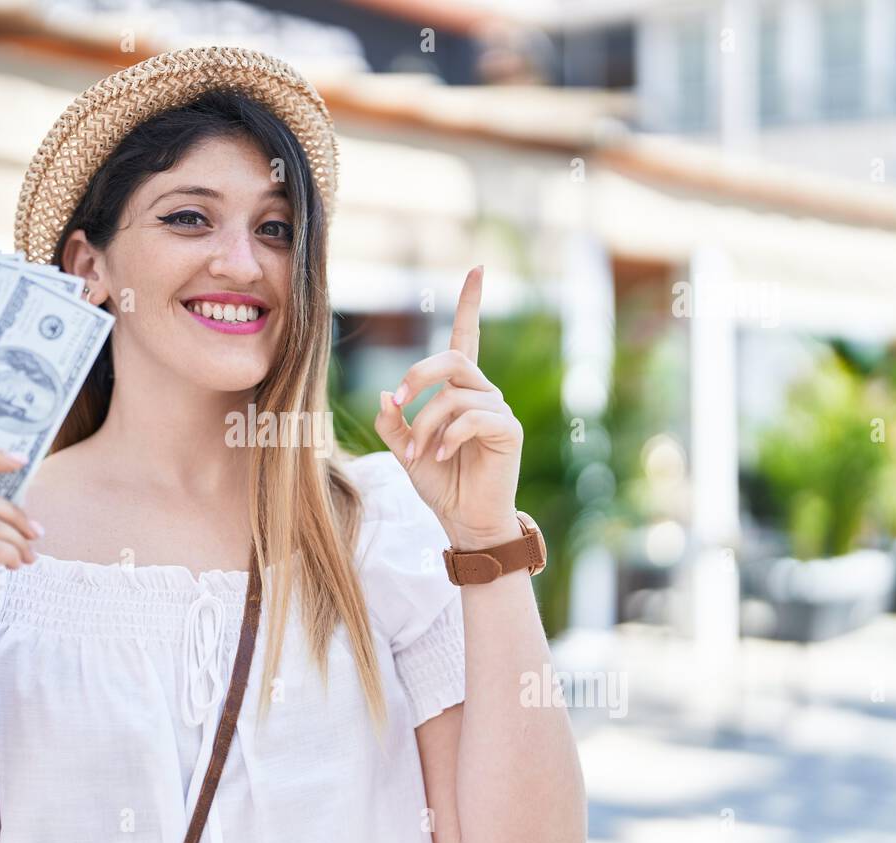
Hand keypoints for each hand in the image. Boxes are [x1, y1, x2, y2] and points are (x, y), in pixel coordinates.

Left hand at [374, 265, 524, 549]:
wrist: (465, 520)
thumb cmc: (441, 484)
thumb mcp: (405, 450)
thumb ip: (394, 421)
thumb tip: (386, 393)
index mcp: (460, 391)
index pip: (468, 337)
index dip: (471, 304)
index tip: (478, 269)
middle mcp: (483, 393)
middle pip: (453, 357)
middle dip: (418, 374)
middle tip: (398, 402)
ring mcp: (498, 410)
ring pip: (454, 393)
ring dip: (427, 422)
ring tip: (419, 453)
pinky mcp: (508, 430)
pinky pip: (473, 416)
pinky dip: (448, 435)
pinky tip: (439, 455)